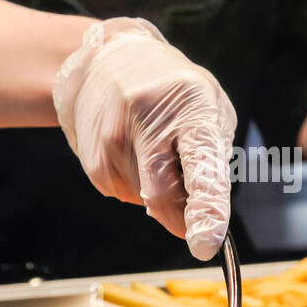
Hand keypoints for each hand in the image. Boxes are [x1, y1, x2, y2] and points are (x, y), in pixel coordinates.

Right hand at [53, 18, 236, 259]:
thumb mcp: (209, 108)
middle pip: (165, 196)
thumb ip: (212, 160)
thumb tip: (202, 219)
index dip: (205, 209)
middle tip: (194, 204)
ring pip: (148, 202)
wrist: (107, 62)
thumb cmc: (173, 90)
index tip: (205, 244)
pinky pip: (128, 196)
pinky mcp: (95, 163)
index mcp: (192, 105)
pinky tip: (136, 154)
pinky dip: (139, 186)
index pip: (200, 165)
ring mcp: (113, 142)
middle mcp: (147, 120)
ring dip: (161, 192)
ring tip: (156, 149)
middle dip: (184, 216)